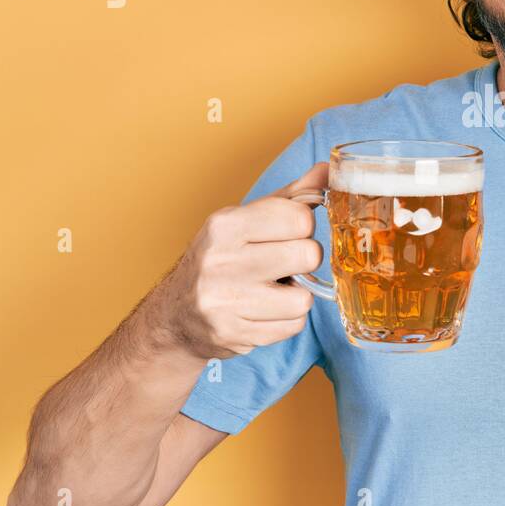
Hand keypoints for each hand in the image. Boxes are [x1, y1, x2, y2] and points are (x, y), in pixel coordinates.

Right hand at [162, 162, 328, 360]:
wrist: (175, 314)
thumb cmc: (221, 258)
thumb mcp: (247, 220)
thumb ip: (291, 196)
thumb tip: (329, 171)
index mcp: (225, 225)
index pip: (299, 218)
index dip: (303, 226)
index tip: (289, 233)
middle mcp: (220, 261)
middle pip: (308, 255)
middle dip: (303, 260)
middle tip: (284, 263)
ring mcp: (225, 302)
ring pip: (304, 298)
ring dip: (296, 294)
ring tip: (272, 289)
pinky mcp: (234, 335)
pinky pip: (293, 326)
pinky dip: (286, 319)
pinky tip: (265, 310)